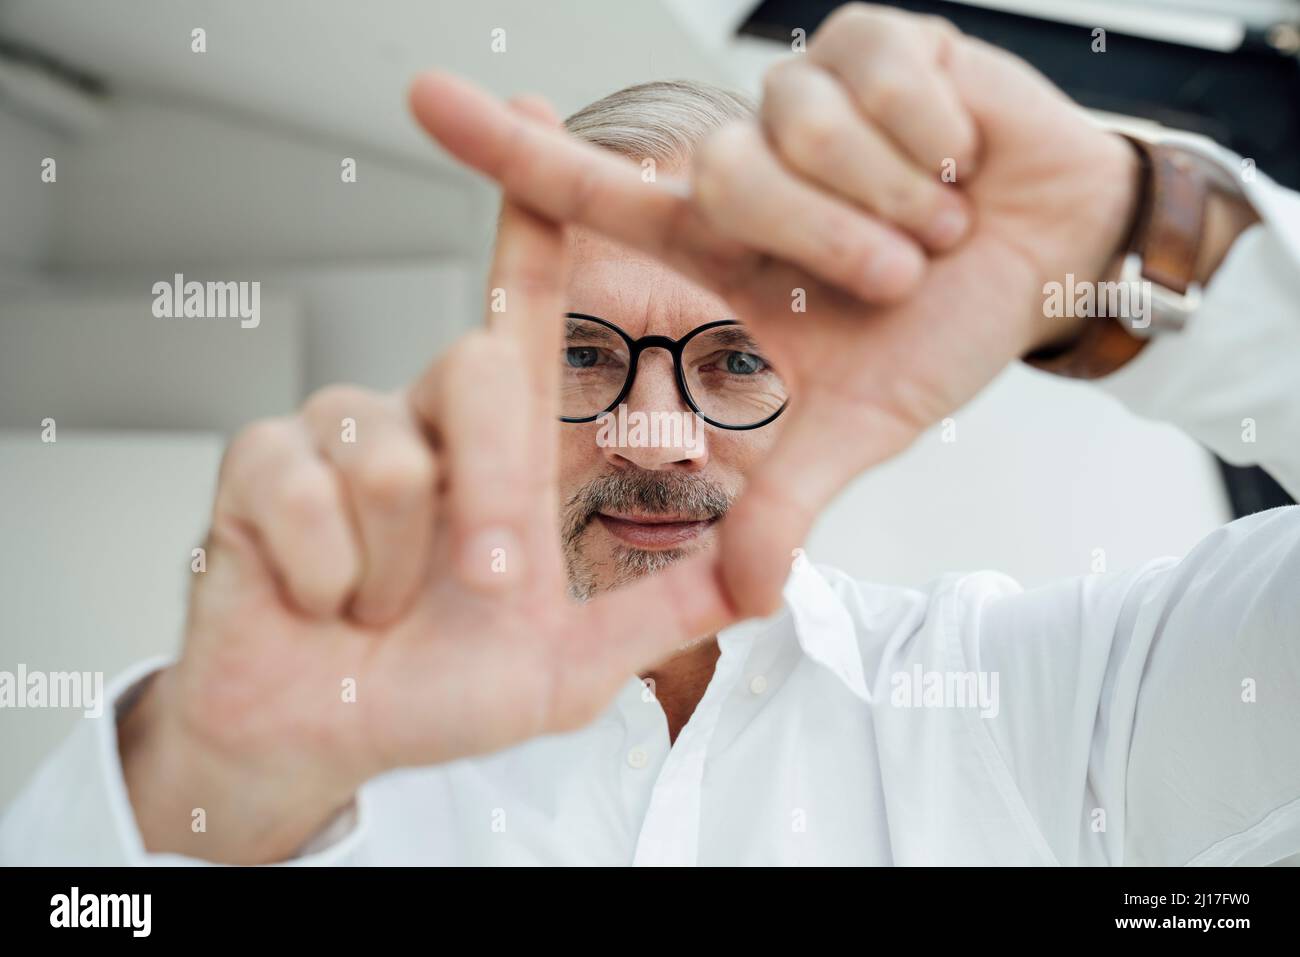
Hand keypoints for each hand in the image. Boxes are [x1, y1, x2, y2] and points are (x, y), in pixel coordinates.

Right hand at [120, 130, 735, 863]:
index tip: (543, 125)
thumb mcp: (573, 663)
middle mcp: (426, 420)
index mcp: (502, 450)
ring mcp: (338, 435)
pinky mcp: (259, 462)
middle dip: (490, 488)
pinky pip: (302, 493)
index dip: (535, 230)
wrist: (319, 739)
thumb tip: (769, 578)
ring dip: (394, 568)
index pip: (523, 315)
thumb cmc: (438, 693)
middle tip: (490, 582)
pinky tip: (321, 601)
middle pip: (473, 368)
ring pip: (383, 451)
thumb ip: (663, 612)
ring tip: (377, 611)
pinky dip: (327, 578)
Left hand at [407, 3, 1140, 616]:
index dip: (509, 151)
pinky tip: (957, 160)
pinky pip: (874, 73)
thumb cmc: (944, 331)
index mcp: (719, 257)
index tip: (425, 99)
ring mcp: (802, 96)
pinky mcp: (873, 38)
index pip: (591, 195)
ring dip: (885, 196)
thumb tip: (746, 598)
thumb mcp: (859, 429)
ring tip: (936, 224)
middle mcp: (741, 169)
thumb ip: (789, 502)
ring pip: (793, 126)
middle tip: (896, 276)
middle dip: (823, 240)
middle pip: (714, 174)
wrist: (1058, 256)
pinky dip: (934, 136)